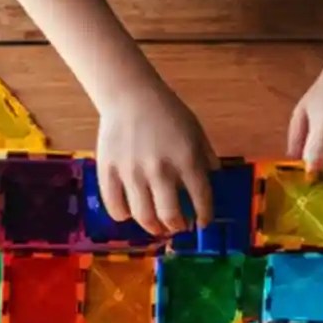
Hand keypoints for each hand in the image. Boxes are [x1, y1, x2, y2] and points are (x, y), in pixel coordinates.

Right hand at [96, 84, 218, 235]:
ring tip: (157, 225)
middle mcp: (159, 170)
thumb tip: (213, 181)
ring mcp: (131, 172)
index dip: (205, 217)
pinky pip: (115, 206)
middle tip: (178, 226)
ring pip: (143, 217)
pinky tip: (130, 212)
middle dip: (177, 226)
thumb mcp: (196, 131)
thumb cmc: (166, 112)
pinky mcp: (109, 172)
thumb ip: (206, 157)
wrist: (129, 94)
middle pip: (170, 216)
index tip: (203, 222)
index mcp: (186, 159)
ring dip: (153, 227)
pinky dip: (124, 216)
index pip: (201, 200)